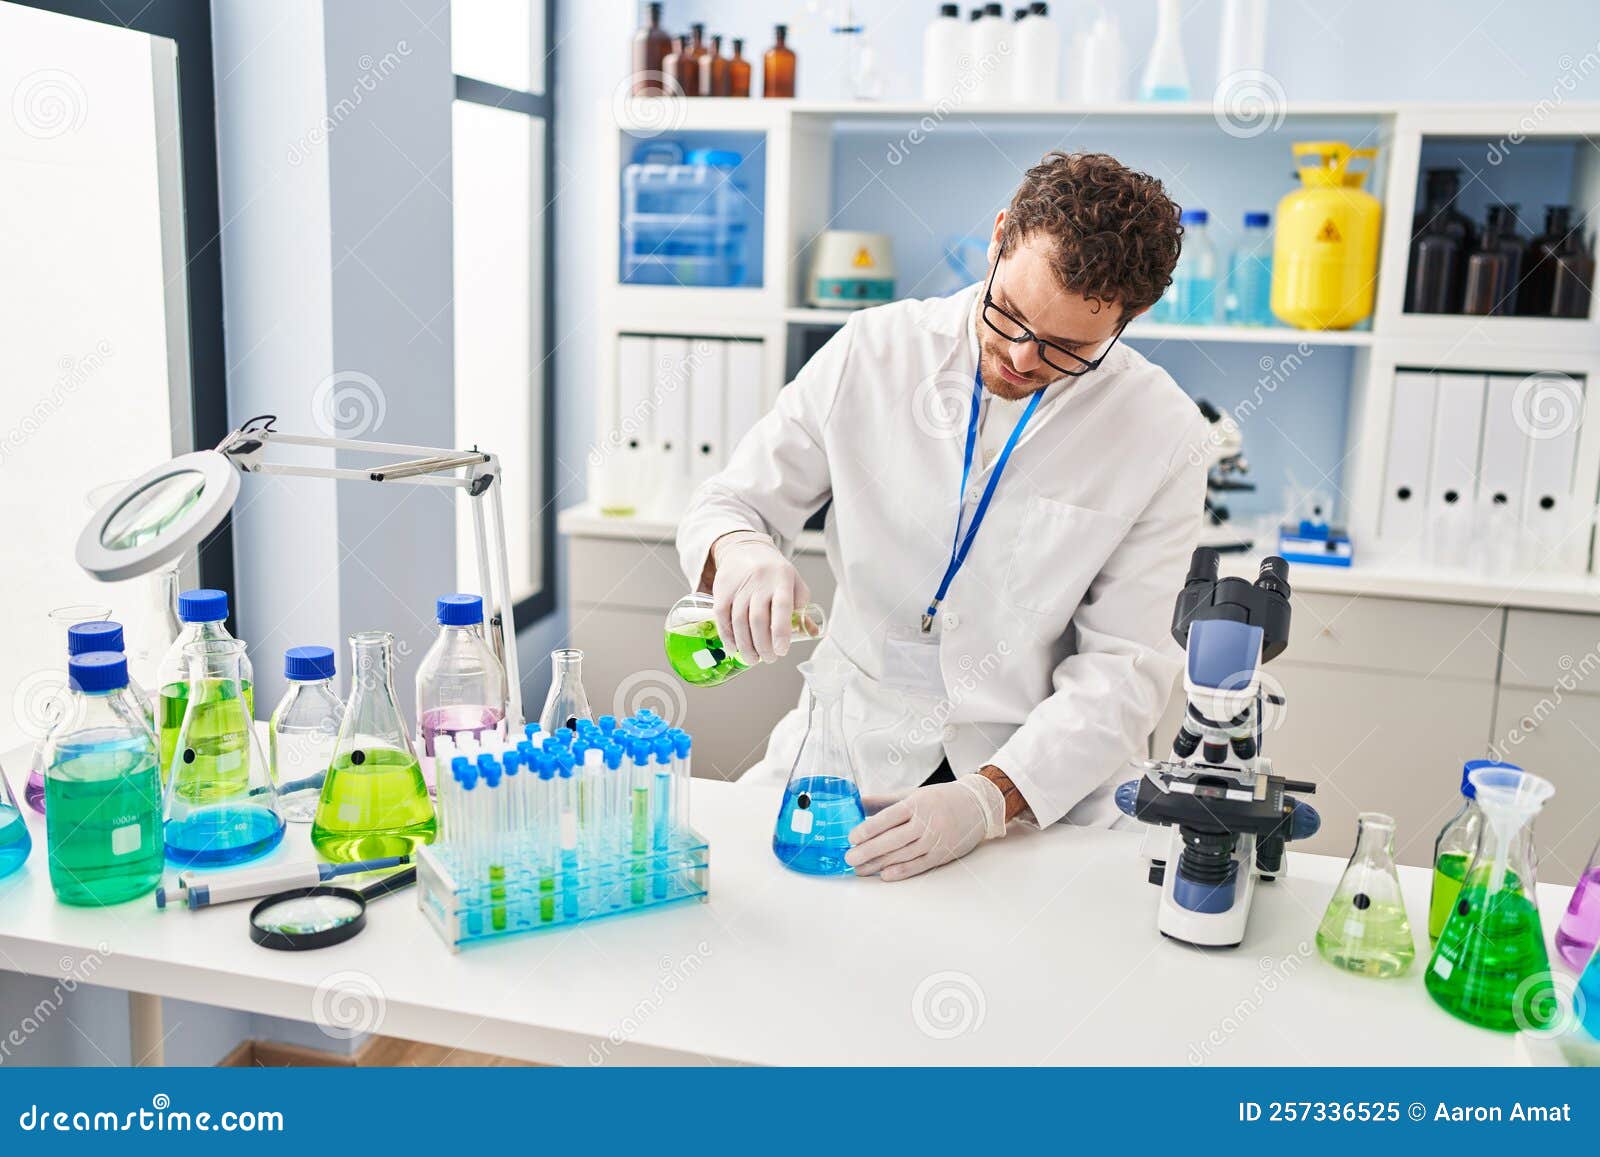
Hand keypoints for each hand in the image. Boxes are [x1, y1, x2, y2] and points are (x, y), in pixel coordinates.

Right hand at [710, 531, 809, 663]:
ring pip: (739, 621)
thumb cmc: (774, 571)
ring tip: (753, 659)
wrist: (745, 549)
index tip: (781, 650)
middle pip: (758, 619)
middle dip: (763, 645)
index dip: (781, 631)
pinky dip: (727, 636)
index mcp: (782, 580)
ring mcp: (739, 586)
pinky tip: (734, 648)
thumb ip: (802, 607)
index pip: (782, 606)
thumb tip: (811, 632)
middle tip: (769, 659)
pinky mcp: (722, 590)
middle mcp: (760, 582)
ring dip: (745, 645)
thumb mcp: (794, 583)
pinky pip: (722, 617)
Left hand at [845, 775, 1006, 880]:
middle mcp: (926, 822)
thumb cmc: (941, 798)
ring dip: (879, 864)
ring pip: (903, 855)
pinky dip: (901, 871)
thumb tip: (858, 802)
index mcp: (916, 803)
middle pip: (892, 839)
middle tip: (849, 858)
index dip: (868, 829)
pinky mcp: (942, 854)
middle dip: (868, 850)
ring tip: (860, 869)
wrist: (978, 806)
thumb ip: (885, 800)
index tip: (851, 838)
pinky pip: (919, 865)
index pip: (887, 818)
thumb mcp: (913, 793)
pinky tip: (885, 875)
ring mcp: (935, 840)